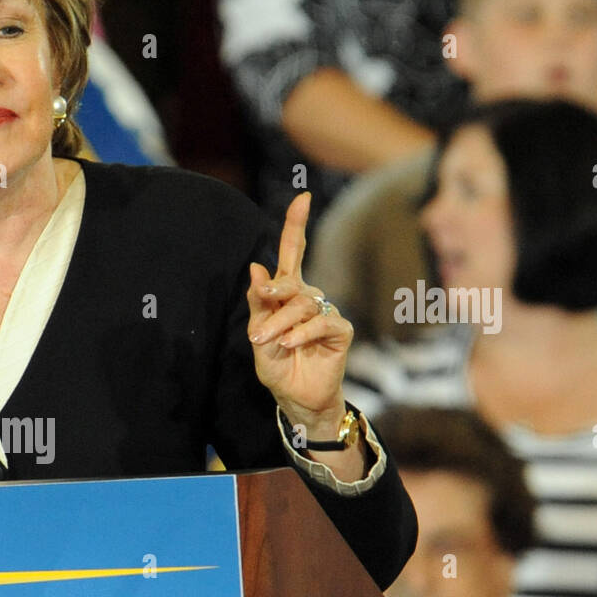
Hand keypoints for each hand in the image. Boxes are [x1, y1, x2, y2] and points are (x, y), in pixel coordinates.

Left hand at [247, 192, 353, 437]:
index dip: (296, 226)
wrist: (295, 397)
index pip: (294, 253)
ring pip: (302, 304)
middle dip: (275, 291)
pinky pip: (321, 322)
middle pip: (293, 281)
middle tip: (261, 306)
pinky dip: (302, 333)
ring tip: (266, 342)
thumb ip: (258, 304)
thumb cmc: (276, 365)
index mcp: (288, 293)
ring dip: (280, 323)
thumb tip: (257, 267)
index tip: (301, 198)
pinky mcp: (340, 330)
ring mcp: (326, 312)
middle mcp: (309, 298)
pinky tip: (289, 344)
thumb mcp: (258, 335)